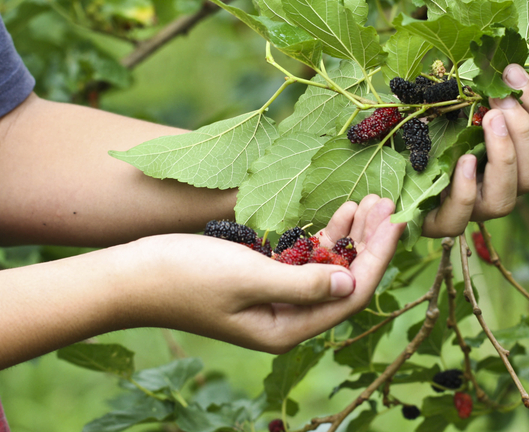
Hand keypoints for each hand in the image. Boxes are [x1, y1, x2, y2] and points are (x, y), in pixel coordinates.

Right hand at [126, 195, 404, 353]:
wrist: (132, 274)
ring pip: (326, 266)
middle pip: (344, 279)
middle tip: (387, 203)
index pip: (350, 294)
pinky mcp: (261, 278)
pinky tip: (338, 214)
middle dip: (369, 243)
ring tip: (368, 201)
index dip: (378, 258)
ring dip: (348, 235)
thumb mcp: (249, 277)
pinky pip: (304, 258)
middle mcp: (287, 318)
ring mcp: (274, 298)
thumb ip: (304, 282)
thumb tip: (353, 283)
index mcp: (287, 328)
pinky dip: (321, 237)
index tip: (397, 221)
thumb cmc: (185, 276)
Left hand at [422, 64, 528, 237]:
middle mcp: (497, 188)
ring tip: (489, 122)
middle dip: (522, 133)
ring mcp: (470, 210)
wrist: (375, 168)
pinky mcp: (437, 223)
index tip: (514, 73)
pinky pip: (459, 217)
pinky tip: (464, 160)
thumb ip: (470, 89)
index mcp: (508, 160)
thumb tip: (493, 56)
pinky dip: (465, 189)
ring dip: (504, 157)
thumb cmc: (418, 130)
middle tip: (499, 101)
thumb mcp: (445, 105)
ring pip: (506, 199)